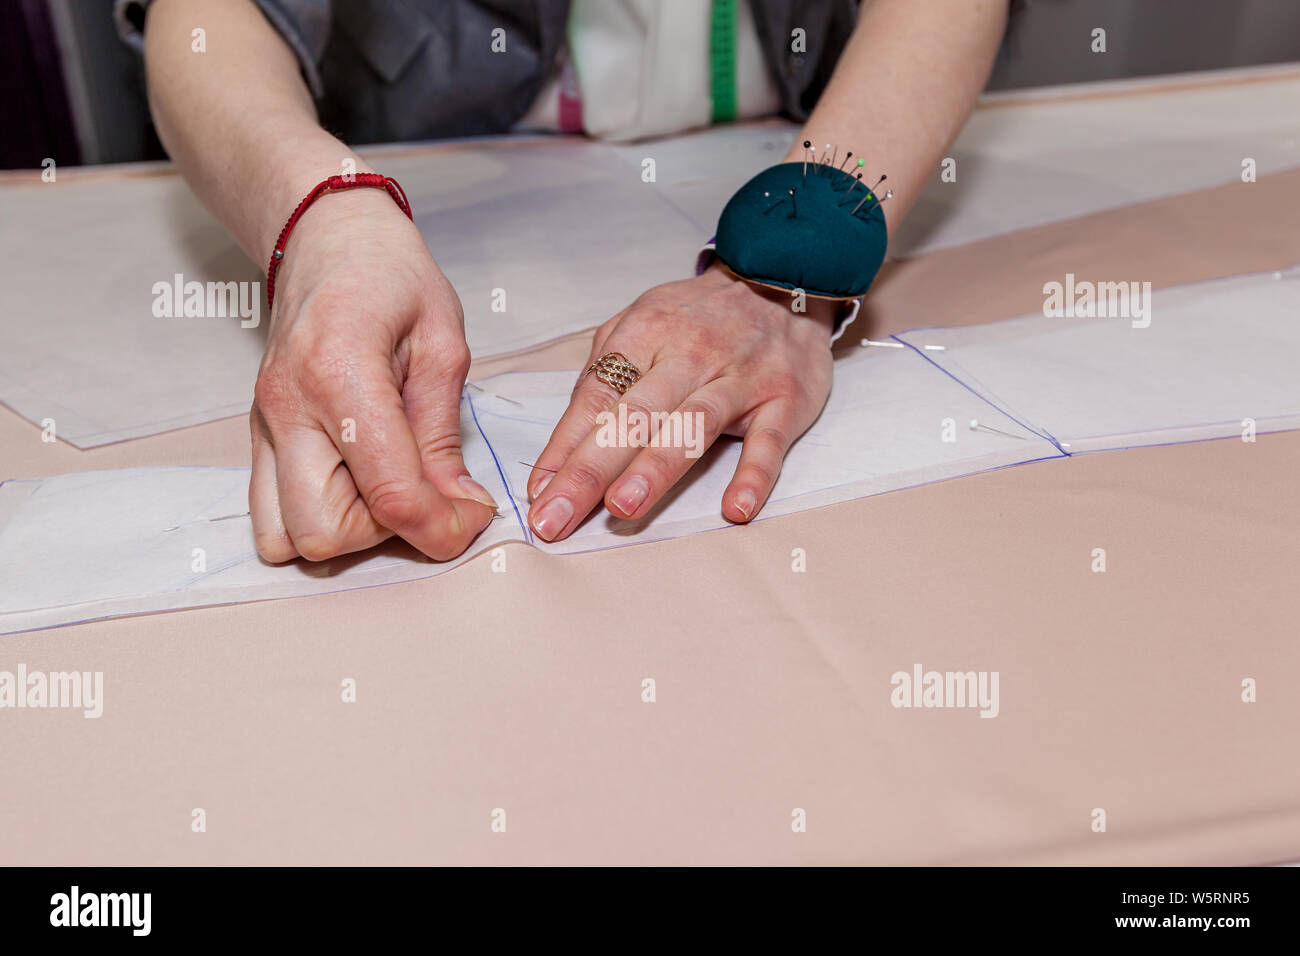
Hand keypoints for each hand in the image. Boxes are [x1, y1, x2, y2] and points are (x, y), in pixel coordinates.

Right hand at [250, 188, 497, 561]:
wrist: (325, 238)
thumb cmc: (390, 276)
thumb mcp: (443, 342)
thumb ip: (444, 432)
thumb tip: (457, 505)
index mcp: (340, 374)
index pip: (389, 494)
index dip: (441, 526)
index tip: (472, 513)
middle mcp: (287, 408)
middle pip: (324, 535)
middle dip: (386, 534)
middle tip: (426, 494)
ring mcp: (263, 427)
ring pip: (287, 538)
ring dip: (348, 532)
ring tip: (387, 485)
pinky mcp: (257, 439)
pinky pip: (271, 516)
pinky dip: (319, 517)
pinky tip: (358, 481)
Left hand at [525, 263, 836, 540]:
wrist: (781, 281)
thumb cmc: (697, 318)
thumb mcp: (639, 326)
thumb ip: (600, 381)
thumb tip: (559, 455)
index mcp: (645, 333)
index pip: (597, 397)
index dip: (565, 446)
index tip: (539, 493)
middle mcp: (690, 355)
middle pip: (634, 416)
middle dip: (592, 469)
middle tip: (558, 516)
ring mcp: (740, 378)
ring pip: (694, 425)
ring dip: (657, 468)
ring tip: (623, 507)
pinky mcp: (784, 399)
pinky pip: (768, 441)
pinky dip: (753, 475)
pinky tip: (735, 509)